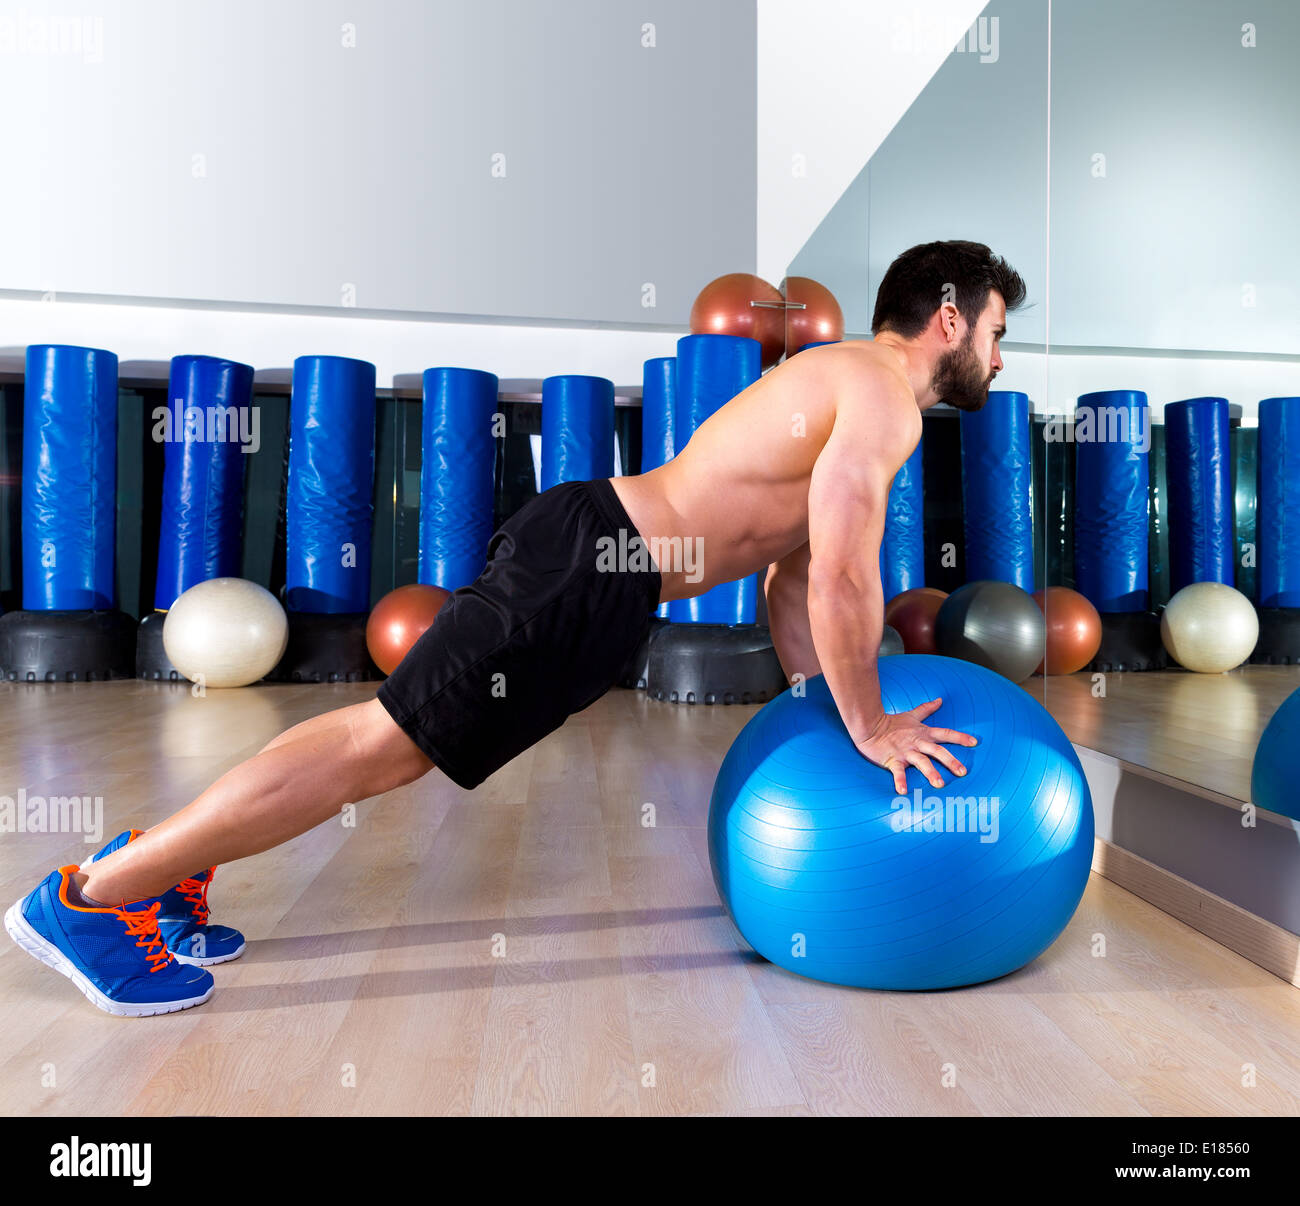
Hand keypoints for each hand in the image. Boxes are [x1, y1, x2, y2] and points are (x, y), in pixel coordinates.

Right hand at [855, 698, 977, 793]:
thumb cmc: (891, 723)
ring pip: (921, 762)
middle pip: (937, 751)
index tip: (975, 743)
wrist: (869, 725)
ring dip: (931, 773)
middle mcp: (917, 743)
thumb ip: (927, 708)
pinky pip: (898, 772)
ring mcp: (905, 752)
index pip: (945, 734)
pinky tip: (903, 791)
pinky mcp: (892, 760)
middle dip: (951, 761)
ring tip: (940, 784)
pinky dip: (900, 781)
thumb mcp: (911, 715)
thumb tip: (940, 699)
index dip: (960, 738)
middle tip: (963, 772)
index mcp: (923, 734)